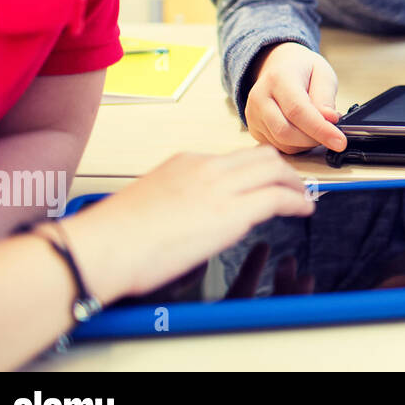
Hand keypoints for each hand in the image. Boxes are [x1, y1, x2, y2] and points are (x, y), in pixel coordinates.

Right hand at [61, 147, 314, 301]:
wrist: (101, 248)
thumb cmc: (114, 237)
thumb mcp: (152, 201)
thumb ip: (179, 198)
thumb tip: (192, 213)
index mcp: (185, 162)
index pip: (234, 158)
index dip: (257, 169)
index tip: (267, 179)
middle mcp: (206, 167)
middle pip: (261, 156)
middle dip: (284, 170)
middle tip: (295, 185)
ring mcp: (219, 187)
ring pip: (275, 170)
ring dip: (295, 184)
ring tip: (303, 197)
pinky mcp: (230, 212)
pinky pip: (276, 198)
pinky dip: (296, 202)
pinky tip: (303, 210)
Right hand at [246, 42, 344, 152]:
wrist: (279, 66)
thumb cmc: (303, 70)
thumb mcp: (322, 73)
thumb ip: (325, 96)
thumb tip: (329, 120)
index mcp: (278, 78)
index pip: (297, 110)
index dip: (320, 129)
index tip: (340, 141)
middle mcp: (260, 98)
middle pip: (286, 132)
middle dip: (314, 139)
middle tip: (333, 133)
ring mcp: (253, 115)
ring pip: (282, 143)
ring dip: (307, 143)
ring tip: (319, 128)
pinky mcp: (254, 128)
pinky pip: (277, 146)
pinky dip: (297, 145)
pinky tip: (305, 132)